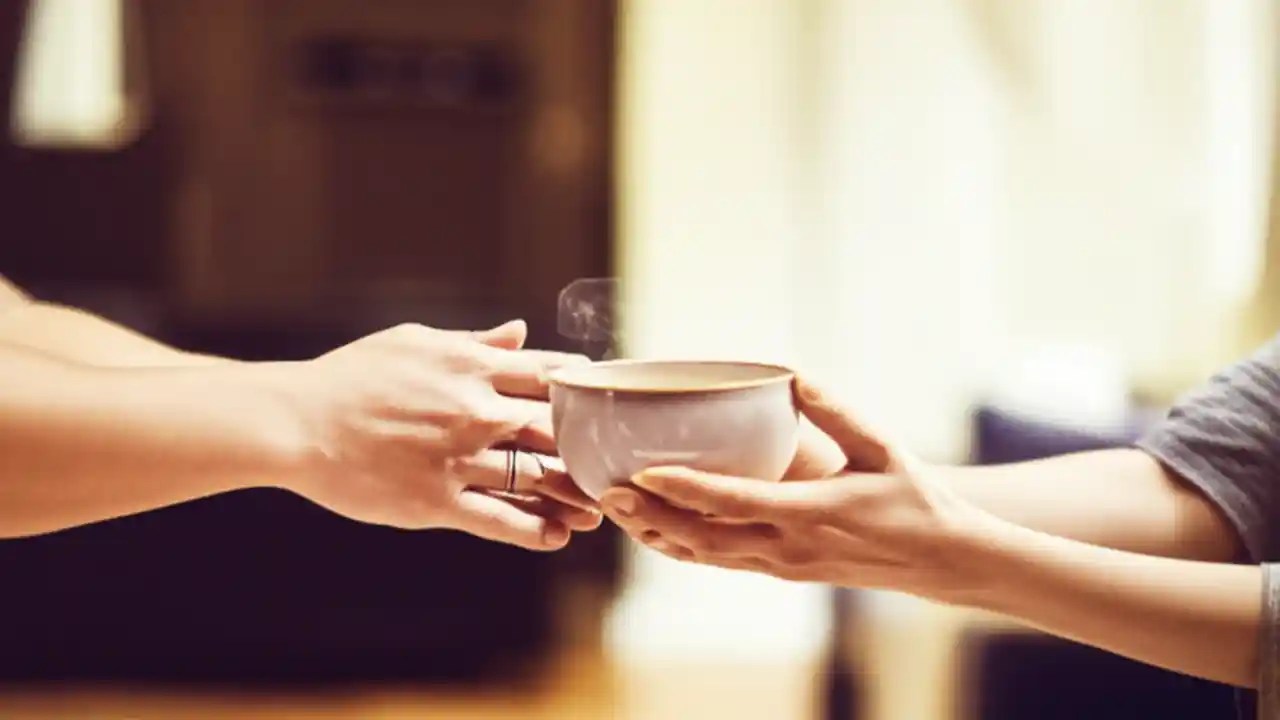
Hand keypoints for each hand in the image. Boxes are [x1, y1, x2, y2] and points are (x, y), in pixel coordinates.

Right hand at [274, 320, 600, 549]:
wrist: (295, 422)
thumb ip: (475, 343)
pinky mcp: (435, 501)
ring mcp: (457, 458)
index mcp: (471, 367)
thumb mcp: (415, 343)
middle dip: (588, 448)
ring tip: (594, 511)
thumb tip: (521, 332)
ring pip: (536, 479)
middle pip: (555, 429)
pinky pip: (499, 520)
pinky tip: (555, 537)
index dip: (584, 391)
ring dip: (572, 496)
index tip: (600, 406)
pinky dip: (533, 531)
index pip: (552, 375)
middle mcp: (473, 411)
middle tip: (610, 465)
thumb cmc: (353, 377)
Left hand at [600, 378, 995, 599]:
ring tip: (617, 510)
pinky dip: (683, 548)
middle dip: (651, 518)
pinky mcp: (782, 572)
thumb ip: (838, 411)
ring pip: (706, 557)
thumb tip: (795, 374)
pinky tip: (656, 528)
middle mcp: (788, 547)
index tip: (644, 473)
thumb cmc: (914, 498)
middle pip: (704, 539)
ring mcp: (783, 566)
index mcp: (812, 513)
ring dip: (658, 535)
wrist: (939, 559)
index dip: (686, 491)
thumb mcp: (883, 447)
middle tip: (607, 493)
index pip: (735, 504)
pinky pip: (721, 562)